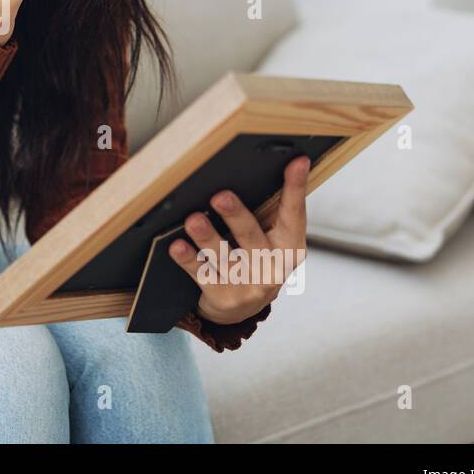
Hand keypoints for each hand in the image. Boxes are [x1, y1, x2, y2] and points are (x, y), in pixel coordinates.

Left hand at [168, 154, 309, 324]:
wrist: (241, 310)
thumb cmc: (256, 263)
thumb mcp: (272, 241)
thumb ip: (270, 213)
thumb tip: (263, 169)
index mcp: (289, 247)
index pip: (295, 213)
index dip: (296, 187)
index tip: (296, 162)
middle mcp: (272, 268)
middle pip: (252, 236)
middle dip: (236, 216)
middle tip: (220, 197)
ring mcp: (247, 285)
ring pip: (223, 256)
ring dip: (207, 237)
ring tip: (193, 221)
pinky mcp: (223, 297)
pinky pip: (201, 274)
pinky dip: (188, 259)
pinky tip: (177, 247)